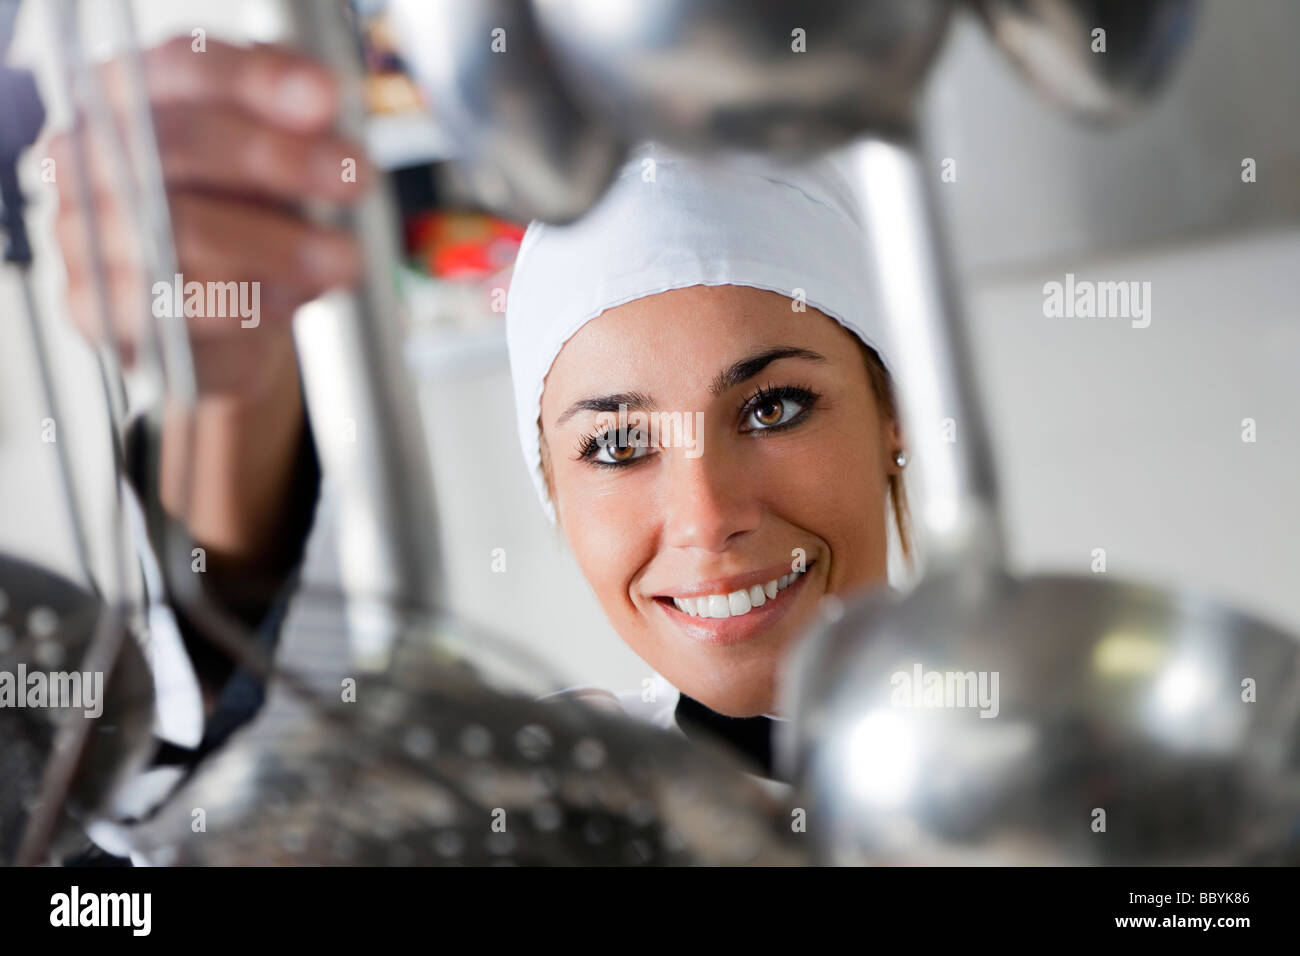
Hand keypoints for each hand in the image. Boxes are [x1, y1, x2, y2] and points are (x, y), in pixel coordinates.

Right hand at [48, 36, 371, 566]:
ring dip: (274, 242)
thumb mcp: (276, 176)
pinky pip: (177, 304)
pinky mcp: (106, 315)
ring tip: (341, 259)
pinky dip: (247, 302)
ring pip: (177, 228)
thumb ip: (284, 130)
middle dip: (277, 164)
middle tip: (352, 178)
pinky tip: (300, 294)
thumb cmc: (252, 238)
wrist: (219, 329)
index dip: (253, 83)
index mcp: (128, 107)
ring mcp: (88, 242)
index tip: (326, 97)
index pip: (179, 72)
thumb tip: (326, 95)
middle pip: (174, 146)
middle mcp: (89, 167)